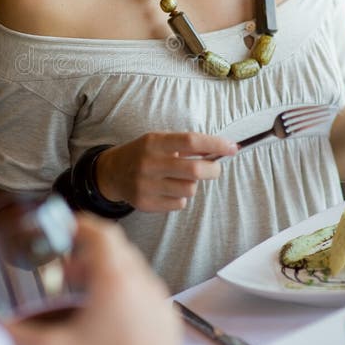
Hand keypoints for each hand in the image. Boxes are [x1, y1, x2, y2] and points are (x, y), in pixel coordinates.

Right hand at [5, 216, 184, 344]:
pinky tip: (106, 320)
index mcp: (117, 281)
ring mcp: (159, 305)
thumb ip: (17, 336)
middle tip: (66, 260)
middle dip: (88, 251)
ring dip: (105, 274)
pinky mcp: (167, 326)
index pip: (101, 233)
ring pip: (133, 273)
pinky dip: (124, 294)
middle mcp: (143, 285)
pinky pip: (145, 295)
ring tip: (81, 291)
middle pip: (117, 250)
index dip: (80, 224)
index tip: (65, 224)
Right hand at [94, 132, 238, 211]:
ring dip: (193, 184)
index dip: (215, 144)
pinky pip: (178, 203)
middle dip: (213, 170)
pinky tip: (168, 190)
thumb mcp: (159, 141)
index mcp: (154, 142)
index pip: (191, 141)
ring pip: (189, 189)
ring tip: (181, 179)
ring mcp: (146, 185)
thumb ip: (186, 145)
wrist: (112, 172)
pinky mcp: (145, 203)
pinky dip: (180, 197)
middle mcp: (149, 163)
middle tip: (215, 169)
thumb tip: (221, 149)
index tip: (232, 147)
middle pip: (194, 170)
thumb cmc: (144, 154)